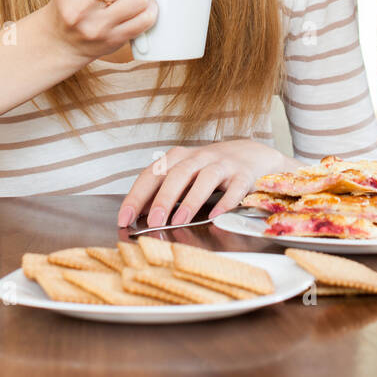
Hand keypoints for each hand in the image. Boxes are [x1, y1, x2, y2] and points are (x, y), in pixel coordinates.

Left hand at [117, 141, 296, 228]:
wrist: (252, 154)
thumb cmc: (210, 168)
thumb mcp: (185, 174)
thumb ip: (162, 190)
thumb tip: (137, 213)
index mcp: (179, 157)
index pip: (152, 174)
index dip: (137, 196)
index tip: (124, 219)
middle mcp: (200, 157)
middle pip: (178, 173)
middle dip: (164, 198)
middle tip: (153, 222)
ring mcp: (223, 164)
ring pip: (205, 178)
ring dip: (191, 200)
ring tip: (179, 221)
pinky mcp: (243, 175)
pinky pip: (235, 188)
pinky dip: (225, 202)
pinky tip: (216, 216)